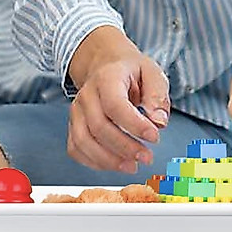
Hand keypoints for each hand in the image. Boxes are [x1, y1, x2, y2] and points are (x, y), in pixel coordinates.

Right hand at [67, 47, 170, 173]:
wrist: (106, 66)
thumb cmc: (130, 71)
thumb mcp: (151, 72)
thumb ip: (157, 95)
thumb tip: (159, 122)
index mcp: (106, 78)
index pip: (115, 105)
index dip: (134, 125)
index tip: (154, 137)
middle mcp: (87, 94)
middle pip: (98, 127)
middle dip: (124, 147)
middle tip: (147, 157)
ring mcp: (77, 111)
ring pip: (84, 141)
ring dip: (109, 160)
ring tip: (132, 166)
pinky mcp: (73, 125)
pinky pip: (76, 149)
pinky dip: (94, 162)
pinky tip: (114, 164)